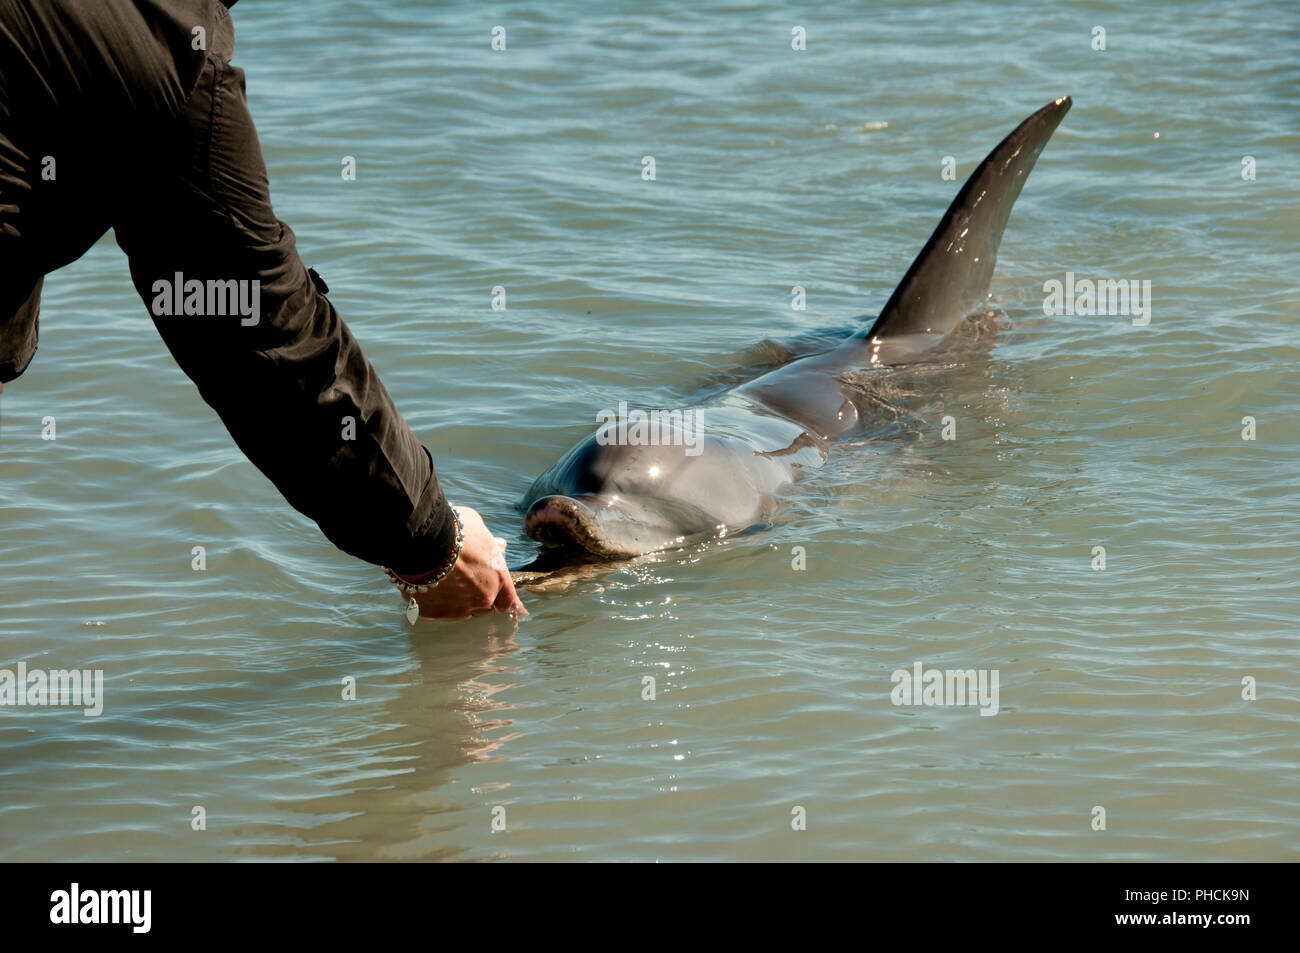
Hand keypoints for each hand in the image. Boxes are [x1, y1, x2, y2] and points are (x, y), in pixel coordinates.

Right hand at [396, 506, 526, 620]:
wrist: (420, 542)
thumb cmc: (453, 532)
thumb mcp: (479, 531)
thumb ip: (490, 544)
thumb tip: (499, 547)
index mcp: (497, 580)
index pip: (509, 602)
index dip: (504, 599)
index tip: (501, 597)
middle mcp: (481, 599)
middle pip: (485, 607)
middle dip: (478, 595)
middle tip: (464, 578)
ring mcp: (456, 610)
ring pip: (461, 611)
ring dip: (456, 600)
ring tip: (443, 580)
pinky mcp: (432, 613)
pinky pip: (437, 611)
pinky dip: (434, 601)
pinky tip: (427, 585)